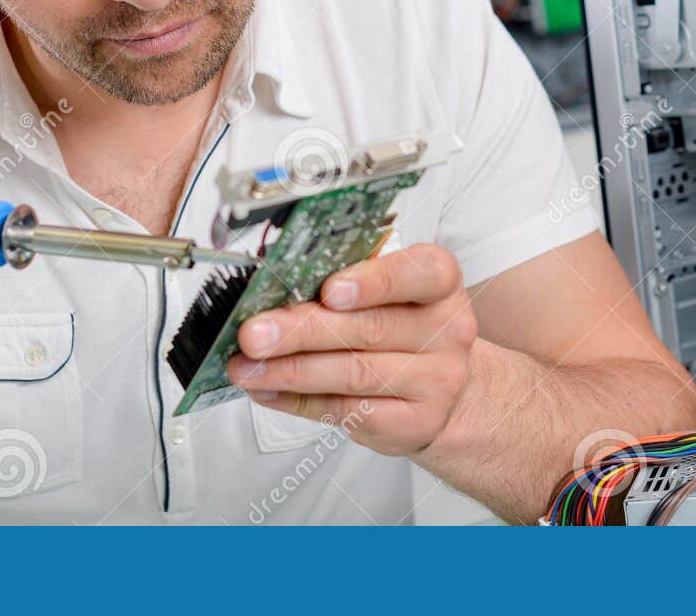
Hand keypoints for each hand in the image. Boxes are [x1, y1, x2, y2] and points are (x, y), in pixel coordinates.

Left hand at [226, 243, 477, 455]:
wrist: (449, 395)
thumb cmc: (404, 330)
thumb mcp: (391, 295)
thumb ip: (344, 284)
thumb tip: (272, 290)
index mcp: (439, 285)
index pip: (420, 273)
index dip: (374, 281)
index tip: (329, 290)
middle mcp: (447, 331)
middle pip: (370, 328)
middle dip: (302, 330)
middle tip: (254, 333)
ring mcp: (435, 381)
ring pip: (353, 373)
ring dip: (290, 370)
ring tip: (246, 366)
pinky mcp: (412, 423)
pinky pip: (346, 410)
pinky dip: (298, 400)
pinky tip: (267, 390)